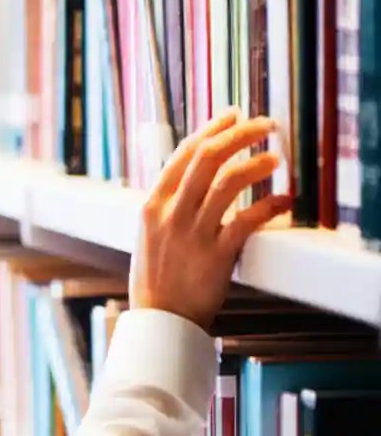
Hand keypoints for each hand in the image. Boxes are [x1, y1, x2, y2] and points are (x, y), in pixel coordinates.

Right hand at [131, 110, 290, 328]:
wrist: (160, 320)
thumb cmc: (157, 277)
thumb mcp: (150, 233)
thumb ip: (169, 203)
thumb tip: (194, 172)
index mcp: (152, 205)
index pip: (183, 153)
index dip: (212, 129)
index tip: (233, 115)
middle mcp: (171, 214)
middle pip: (208, 158)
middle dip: (240, 134)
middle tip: (265, 124)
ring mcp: (193, 234)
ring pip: (229, 182)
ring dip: (257, 164)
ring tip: (275, 159)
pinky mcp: (216, 255)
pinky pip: (248, 221)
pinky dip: (270, 206)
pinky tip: (284, 200)